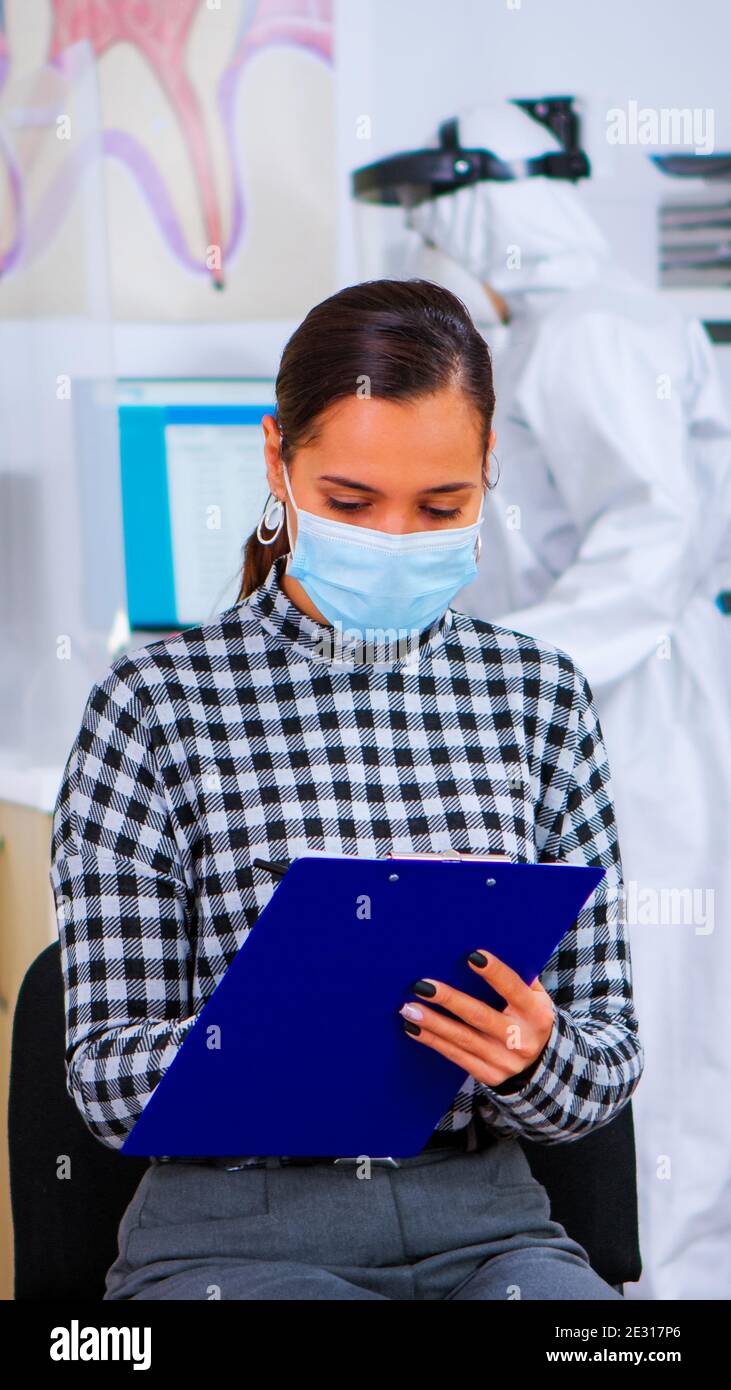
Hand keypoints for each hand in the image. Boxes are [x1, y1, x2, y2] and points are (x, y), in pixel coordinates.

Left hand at [398, 950, 555, 1089]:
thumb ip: (518, 977)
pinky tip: (414, 1028)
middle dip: (450, 1000)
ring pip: (463, 1039)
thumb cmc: (530, 1017)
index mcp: (536, 1013)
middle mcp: (521, 1039)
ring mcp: (505, 1060)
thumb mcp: (536, 998)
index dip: (494, 973)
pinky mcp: (489, 1075)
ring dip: (433, 1023)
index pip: (514, 989)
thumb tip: (481, 954)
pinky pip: (456, 1056)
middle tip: (422, 986)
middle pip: (480, 1017)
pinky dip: (433, 1041)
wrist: (543, 1066)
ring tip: (408, 1008)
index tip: (471, 956)